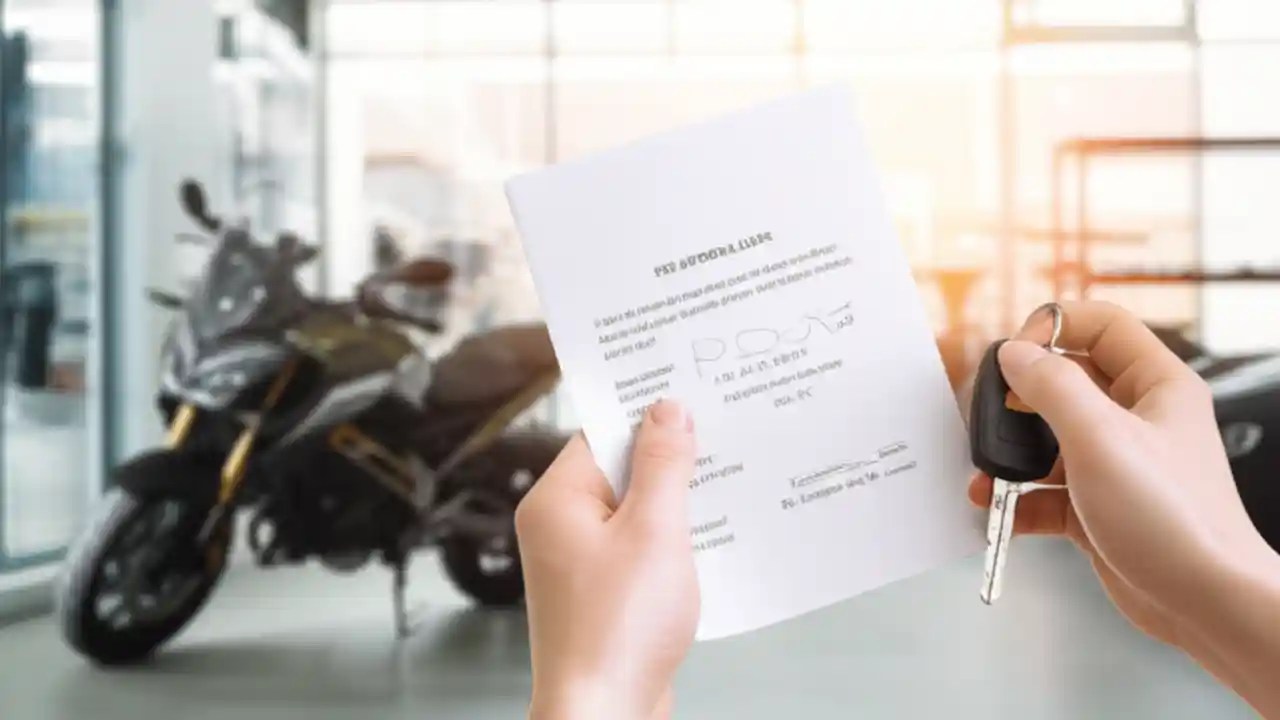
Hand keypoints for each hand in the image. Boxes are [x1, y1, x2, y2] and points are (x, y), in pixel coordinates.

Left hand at [517, 400, 698, 719]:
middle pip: (619, 470)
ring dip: (676, 503)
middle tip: (720, 436)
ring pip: (635, 511)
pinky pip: (639, 548)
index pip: (600, 434)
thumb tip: (667, 411)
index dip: (646, 414)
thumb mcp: (654, 531)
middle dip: (669, 459)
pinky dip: (672, 542)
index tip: (689, 394)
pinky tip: (710, 540)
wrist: (605, 713)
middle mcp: (560, 527)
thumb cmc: (618, 629)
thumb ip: (663, 466)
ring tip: (725, 486)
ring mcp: (580, 563)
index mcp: (556, 501)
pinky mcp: (603, 593)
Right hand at [967, 301, 1279, 712]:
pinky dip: (1017, 497)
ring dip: (1011, 452)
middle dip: (1019, 397)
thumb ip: (1051, 387)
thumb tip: (1014, 354)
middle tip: (990, 412)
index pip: (1100, 326)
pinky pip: (1046, 489)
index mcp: (1156, 384)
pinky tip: (999, 508)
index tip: (1015, 354)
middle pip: (1065, 381)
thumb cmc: (1173, 518)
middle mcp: (1138, 418)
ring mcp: (1117, 463)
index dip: (1053, 328)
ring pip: (1049, 437)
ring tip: (986, 468)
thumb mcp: (1100, 437)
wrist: (1204, 603)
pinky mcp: (1098, 506)